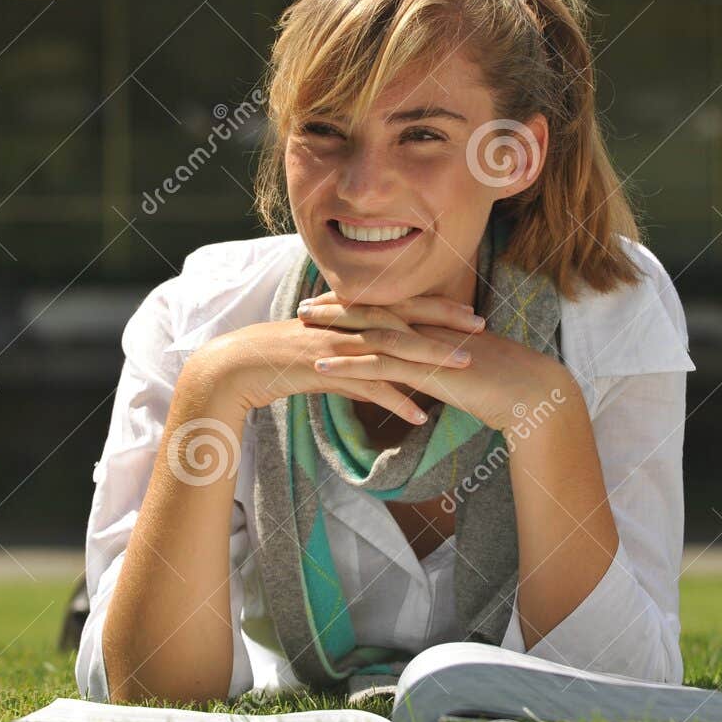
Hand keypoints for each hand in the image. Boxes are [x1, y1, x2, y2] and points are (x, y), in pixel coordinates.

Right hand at [187, 295, 483, 424]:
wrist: (238, 366)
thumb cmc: (282, 363)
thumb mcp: (328, 362)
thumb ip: (358, 370)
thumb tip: (384, 388)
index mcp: (350, 315)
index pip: (402, 305)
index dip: (438, 307)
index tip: (470, 312)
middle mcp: (347, 323)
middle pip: (406, 320)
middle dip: (446, 323)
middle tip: (483, 329)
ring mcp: (338, 344)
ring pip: (392, 348)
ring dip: (431, 358)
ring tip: (465, 368)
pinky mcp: (326, 368)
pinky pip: (366, 384)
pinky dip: (394, 399)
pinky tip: (419, 415)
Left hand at [295, 291, 573, 431]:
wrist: (530, 391)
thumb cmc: (506, 384)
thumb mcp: (469, 367)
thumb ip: (447, 363)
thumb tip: (431, 370)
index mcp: (438, 324)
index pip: (392, 306)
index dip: (360, 302)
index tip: (332, 299)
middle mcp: (429, 328)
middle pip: (375, 310)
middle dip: (338, 307)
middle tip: (305, 305)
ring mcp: (426, 347)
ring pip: (371, 333)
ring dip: (334, 330)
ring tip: (302, 328)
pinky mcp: (426, 370)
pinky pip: (379, 365)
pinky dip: (347, 364)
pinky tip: (322, 367)